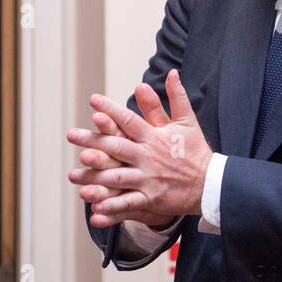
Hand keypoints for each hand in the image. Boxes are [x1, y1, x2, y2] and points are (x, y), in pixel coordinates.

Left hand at [84, 69, 211, 217]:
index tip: (93, 101)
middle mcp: (148, 157)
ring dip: (94, 176)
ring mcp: (148, 179)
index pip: (129, 120)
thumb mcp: (188, 121)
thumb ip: (176, 97)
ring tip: (73, 175)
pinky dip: (111, 207)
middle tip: (71, 135)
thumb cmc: (196, 151)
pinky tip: (94, 209)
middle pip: (116, 147)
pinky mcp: (151, 199)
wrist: (210, 184)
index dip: (111, 110)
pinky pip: (128, 204)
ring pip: (117, 177)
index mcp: (154, 137)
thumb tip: (172, 73)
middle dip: (92, 141)